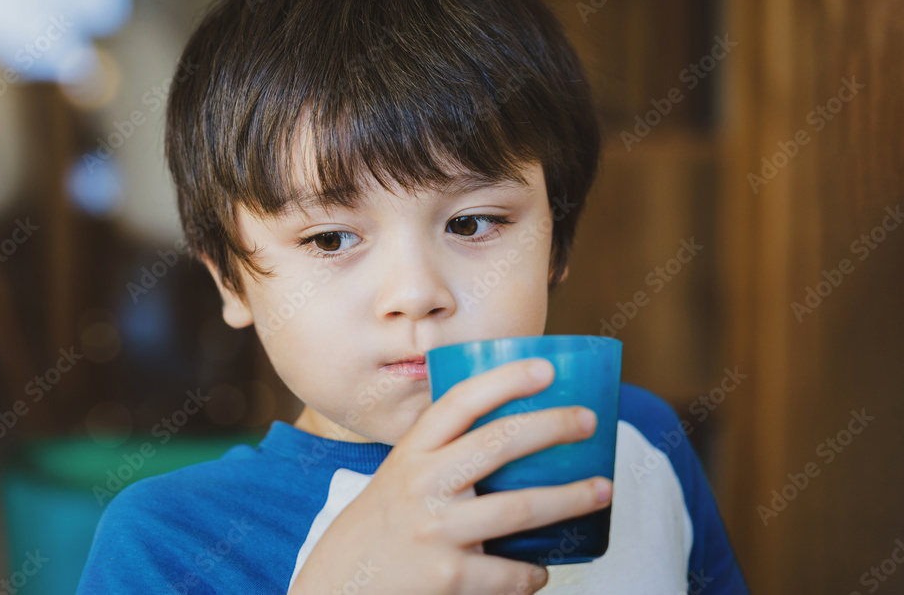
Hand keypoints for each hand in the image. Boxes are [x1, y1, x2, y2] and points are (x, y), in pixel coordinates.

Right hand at [288, 358, 612, 594]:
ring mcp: (435, 531)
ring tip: (602, 490)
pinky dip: (532, 572)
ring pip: (518, 509)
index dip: (504, 380)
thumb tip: (516, 434)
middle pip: (498, 443)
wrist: (339, 586)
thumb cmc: (382, 524)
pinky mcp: (447, 578)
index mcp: (410, 453)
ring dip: (569, 498)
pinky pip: (509, 573)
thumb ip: (442, 455)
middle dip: (552, 427)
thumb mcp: (399, 476)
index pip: (459, 402)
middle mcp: (421, 484)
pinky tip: (541, 569)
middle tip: (589, 421)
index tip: (546, 369)